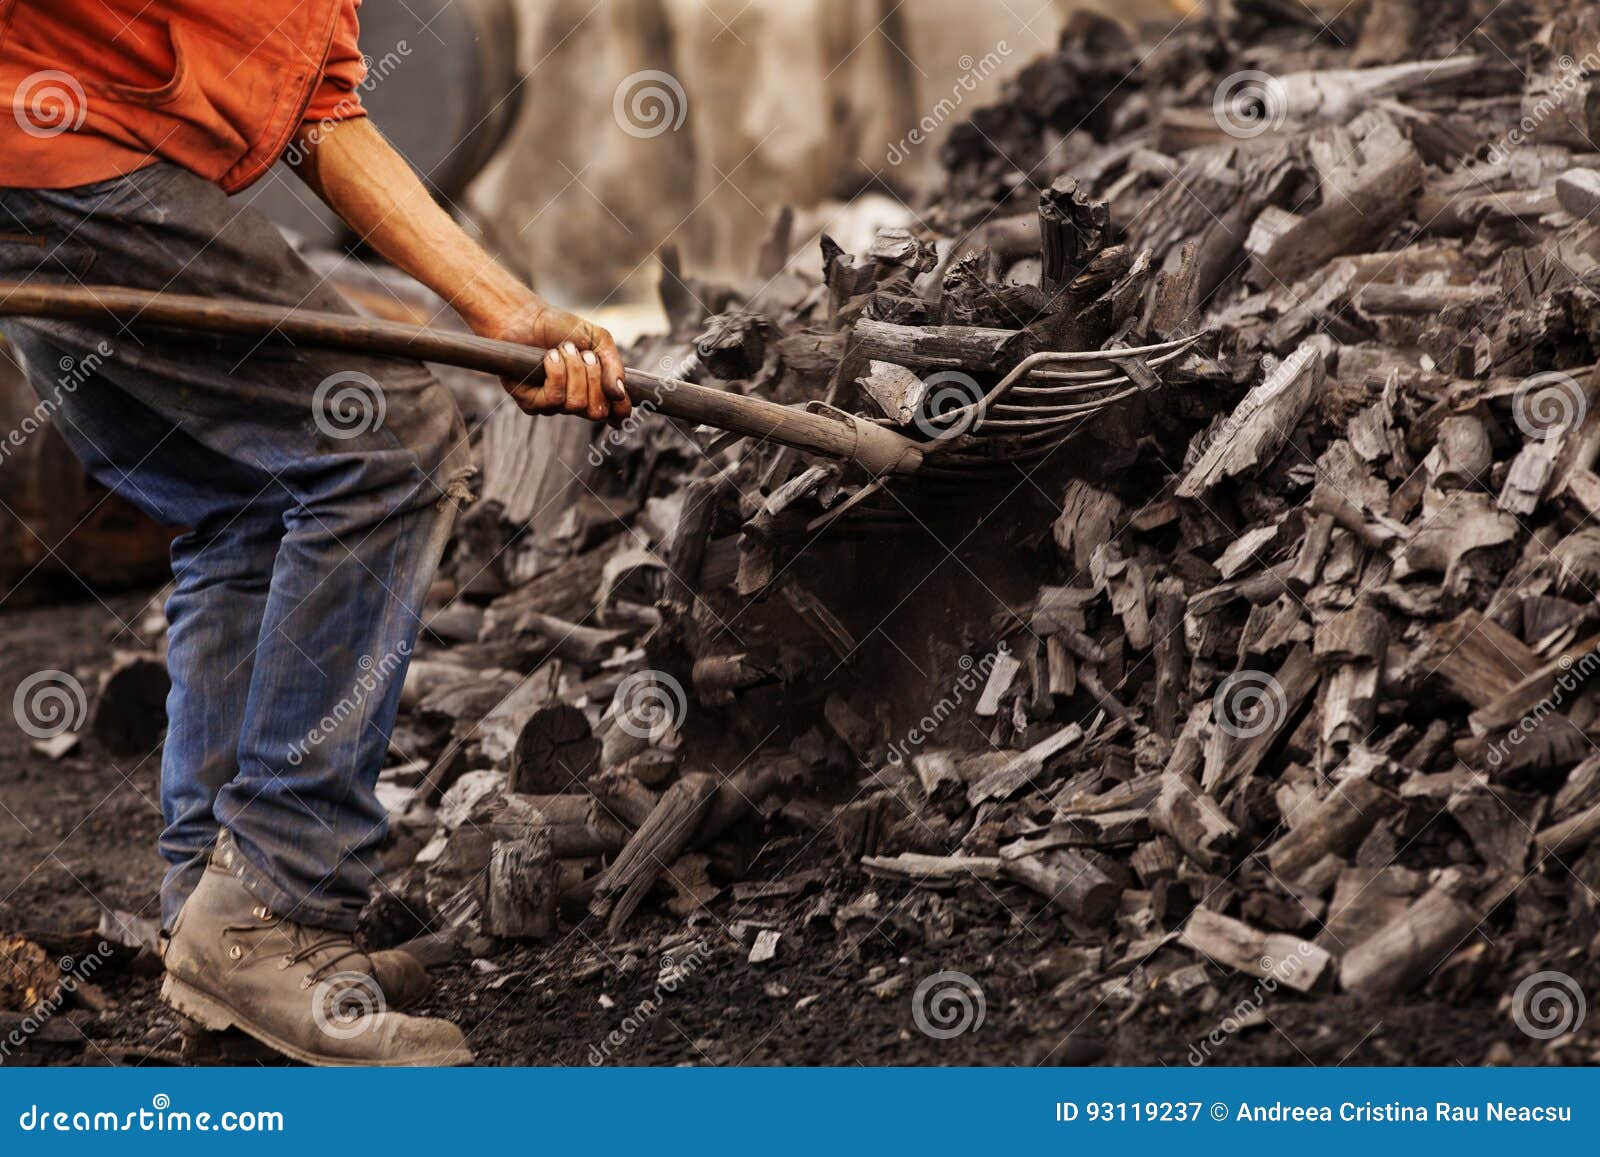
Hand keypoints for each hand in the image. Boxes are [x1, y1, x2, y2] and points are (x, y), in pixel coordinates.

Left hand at [470, 298, 631, 426]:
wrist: (527, 318)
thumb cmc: (562, 329)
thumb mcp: (598, 340)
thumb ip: (614, 365)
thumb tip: (619, 393)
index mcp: (594, 392)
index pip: (614, 415)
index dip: (621, 410)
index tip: (619, 395)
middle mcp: (575, 403)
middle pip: (597, 411)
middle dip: (594, 378)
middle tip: (585, 355)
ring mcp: (553, 406)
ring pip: (576, 404)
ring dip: (573, 370)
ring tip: (563, 350)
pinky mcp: (531, 404)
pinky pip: (554, 398)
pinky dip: (556, 372)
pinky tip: (549, 357)